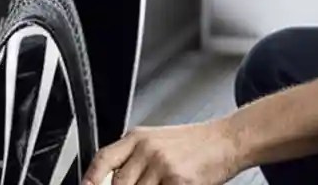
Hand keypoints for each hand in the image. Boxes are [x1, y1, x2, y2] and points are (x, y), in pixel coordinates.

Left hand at [82, 120, 243, 184]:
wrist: (226, 140)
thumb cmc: (194, 144)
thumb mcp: (157, 142)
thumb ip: (133, 159)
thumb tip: (110, 180)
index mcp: (138, 137)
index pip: (103, 160)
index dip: (91, 179)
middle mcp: (147, 149)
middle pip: (118, 184)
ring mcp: (163, 166)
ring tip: (160, 184)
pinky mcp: (179, 181)